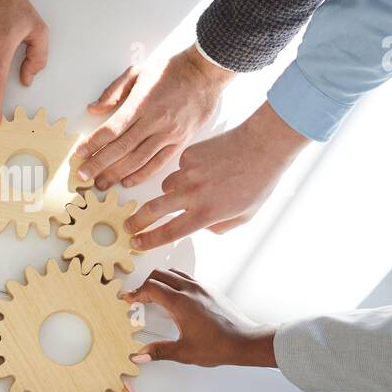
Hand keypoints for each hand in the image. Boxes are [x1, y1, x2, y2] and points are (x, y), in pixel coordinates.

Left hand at [75, 45, 233, 189]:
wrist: (206, 72)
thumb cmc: (170, 69)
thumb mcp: (138, 71)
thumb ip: (114, 91)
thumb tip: (93, 109)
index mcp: (142, 102)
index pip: (112, 129)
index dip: (93, 143)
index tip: (79, 153)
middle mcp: (155, 121)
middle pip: (122, 148)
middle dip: (99, 164)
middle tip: (83, 176)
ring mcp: (169, 133)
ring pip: (139, 159)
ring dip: (117, 174)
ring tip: (101, 183)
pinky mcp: (181, 141)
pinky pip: (159, 163)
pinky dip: (142, 174)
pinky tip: (128, 181)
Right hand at [124, 268, 275, 367]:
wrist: (245, 342)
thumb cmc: (219, 346)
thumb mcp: (184, 352)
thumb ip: (159, 351)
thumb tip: (139, 354)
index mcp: (181, 303)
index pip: (150, 288)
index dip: (135, 292)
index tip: (128, 299)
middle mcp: (190, 290)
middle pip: (159, 274)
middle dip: (145, 284)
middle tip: (138, 297)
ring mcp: (201, 288)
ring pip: (173, 272)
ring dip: (160, 279)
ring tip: (154, 295)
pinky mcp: (209, 290)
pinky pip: (186, 278)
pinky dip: (174, 282)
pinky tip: (175, 298)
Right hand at [126, 102, 308, 247]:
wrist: (262, 147)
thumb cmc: (257, 183)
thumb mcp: (242, 217)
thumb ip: (216, 226)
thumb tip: (199, 226)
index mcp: (206, 212)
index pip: (169, 232)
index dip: (149, 240)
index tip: (136, 244)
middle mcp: (192, 193)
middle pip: (153, 211)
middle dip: (137, 221)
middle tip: (129, 226)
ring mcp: (188, 172)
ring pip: (166, 188)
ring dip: (171, 193)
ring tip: (194, 188)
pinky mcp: (188, 155)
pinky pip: (178, 169)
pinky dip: (186, 173)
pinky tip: (206, 169)